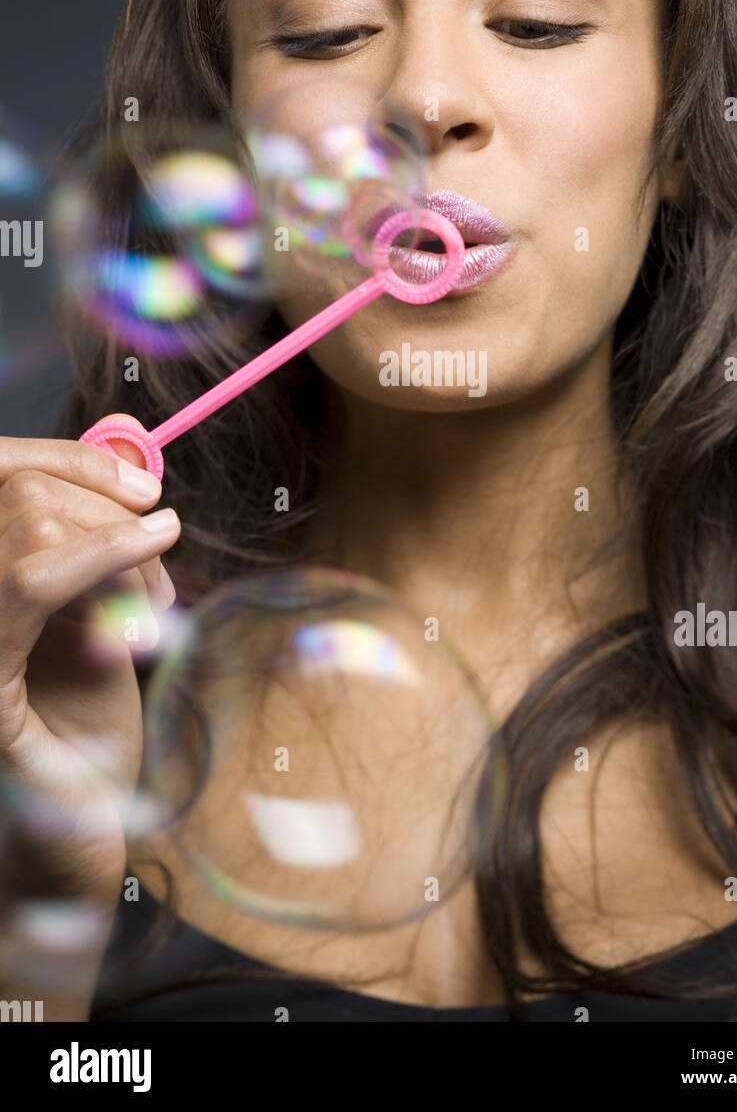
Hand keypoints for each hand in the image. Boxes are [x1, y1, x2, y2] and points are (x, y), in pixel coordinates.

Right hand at [0, 415, 180, 902]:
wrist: (71, 832)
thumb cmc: (82, 730)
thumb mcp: (92, 622)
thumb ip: (92, 557)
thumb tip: (131, 485)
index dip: (65, 461)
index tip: (141, 483)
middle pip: (18, 490)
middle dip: (106, 506)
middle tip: (160, 547)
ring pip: (34, 523)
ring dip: (119, 544)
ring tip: (155, 604)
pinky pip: (36, 578)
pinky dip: (109, 555)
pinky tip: (155, 560)